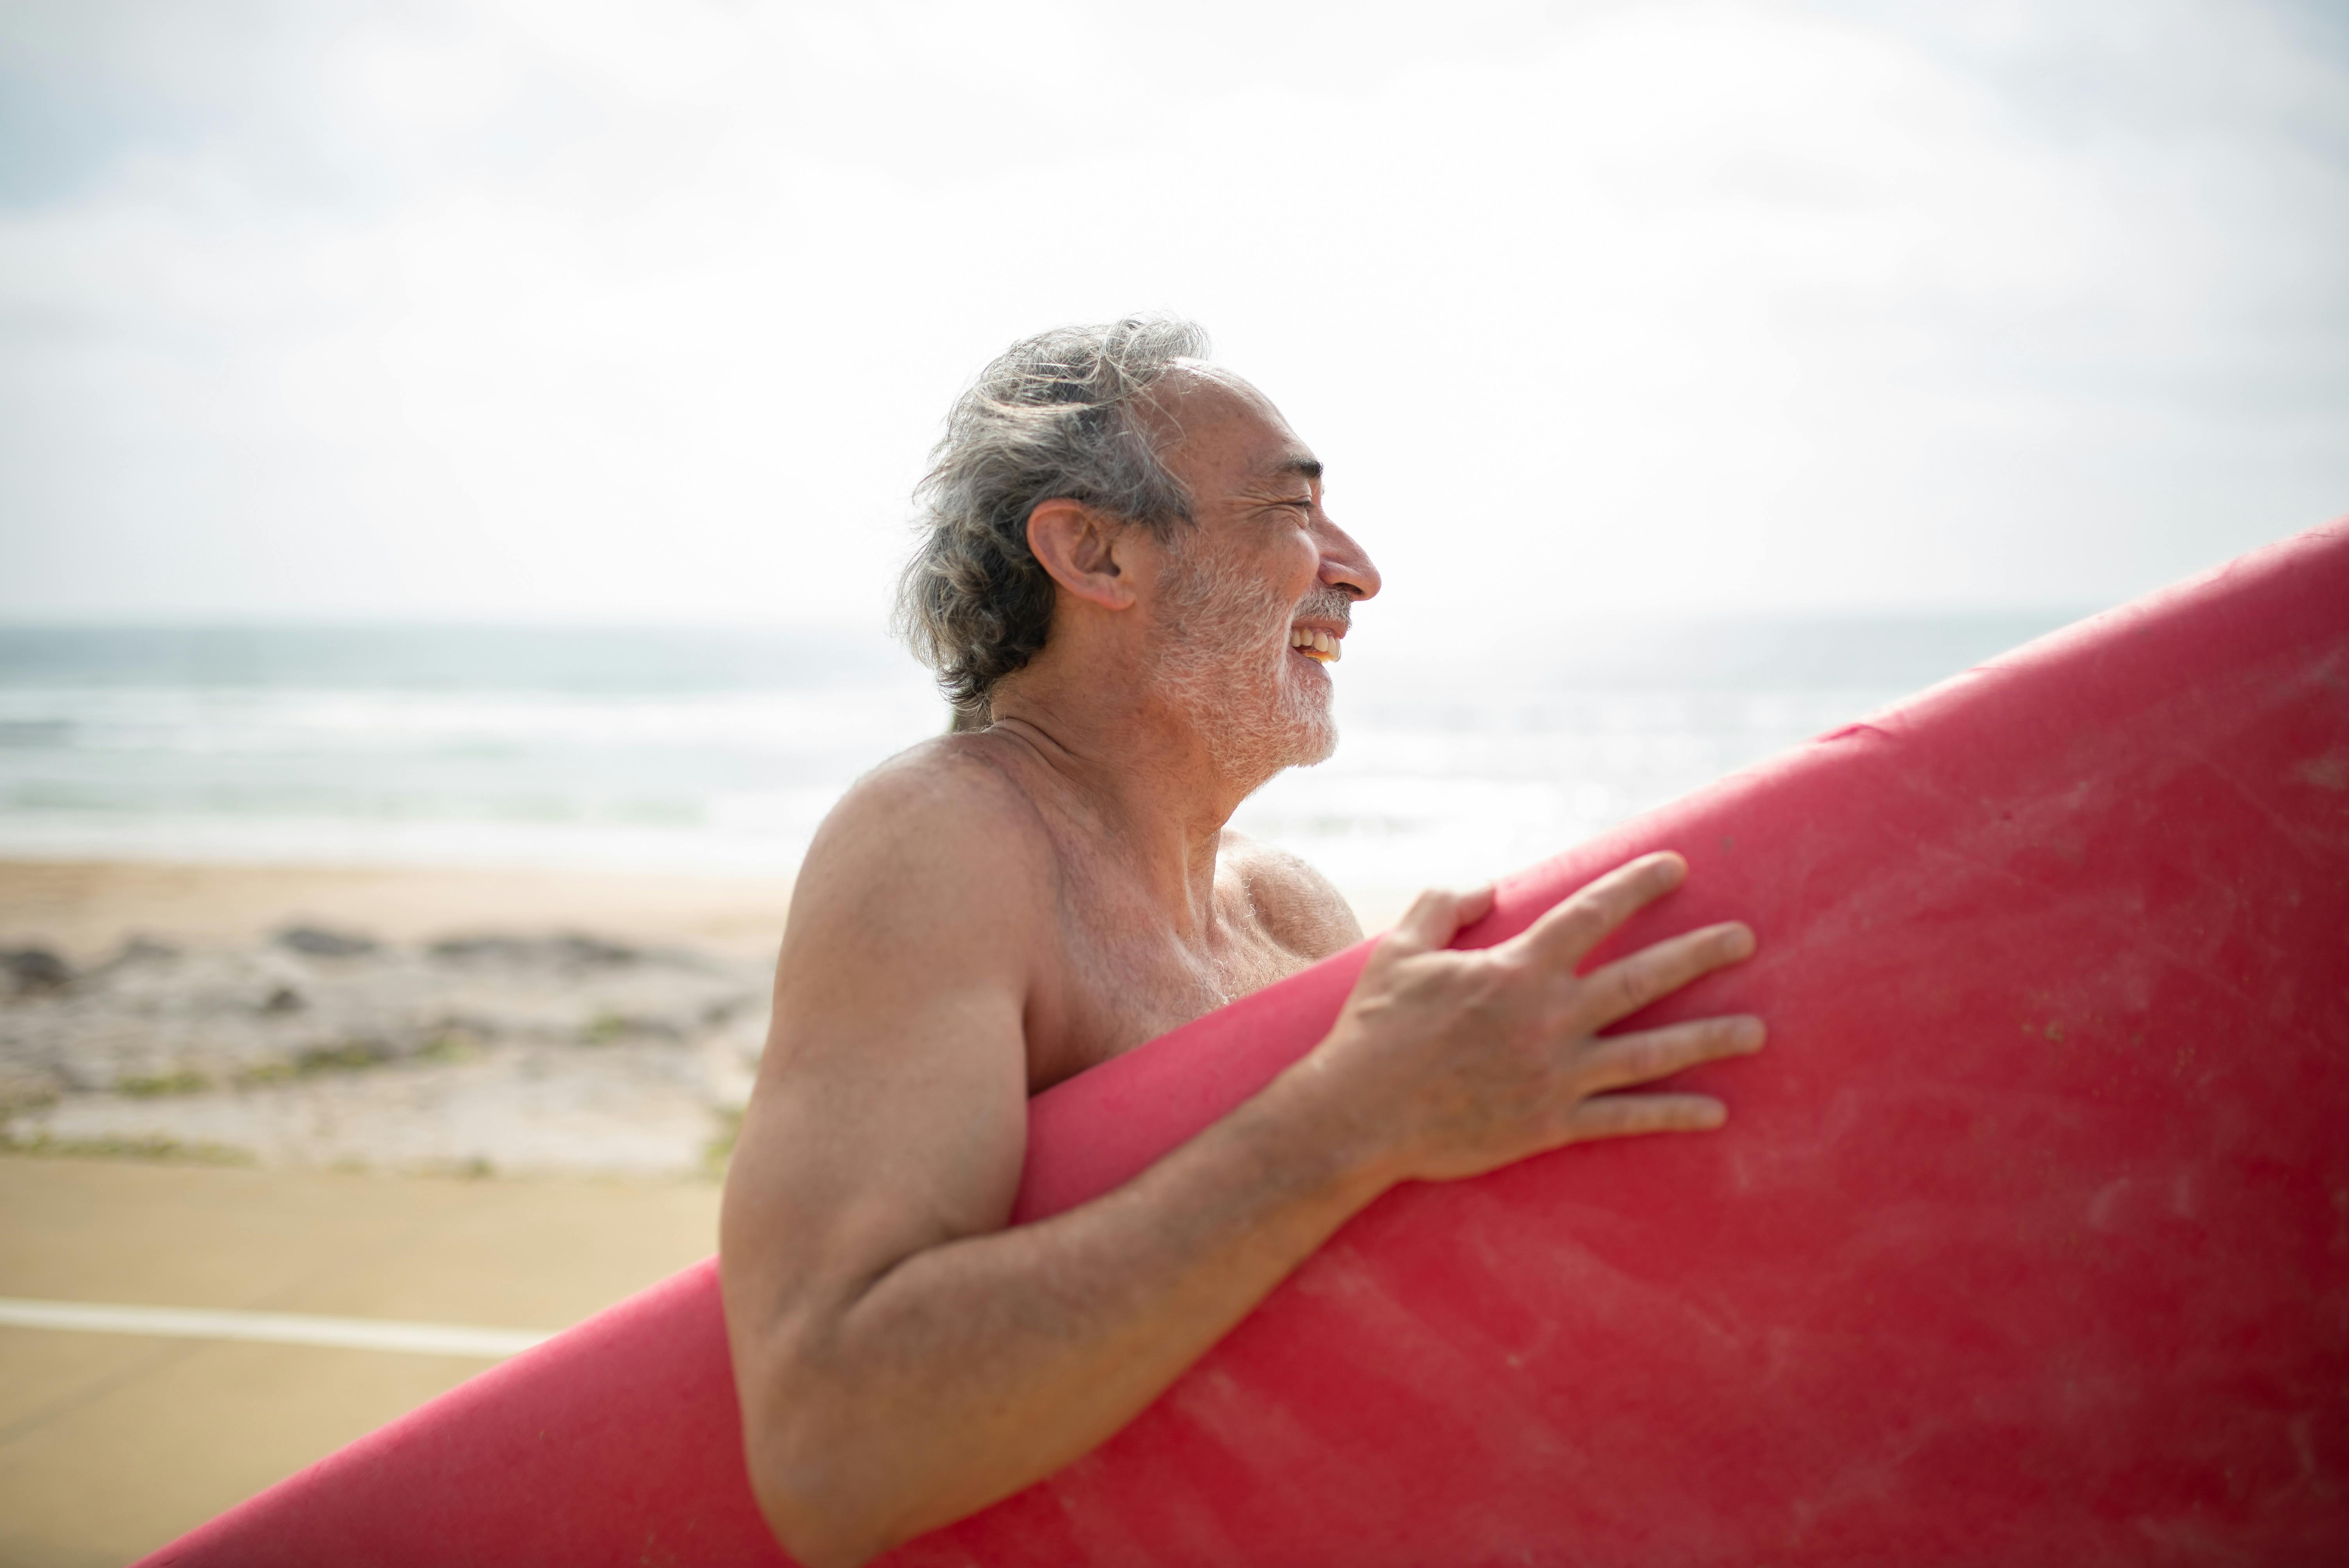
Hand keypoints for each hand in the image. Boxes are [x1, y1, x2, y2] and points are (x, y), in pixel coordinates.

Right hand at [1300, 851, 1761, 1184]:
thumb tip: (1488, 887)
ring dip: (1708, 1039)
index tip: (1676, 868)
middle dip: (1700, 955)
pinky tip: (1715, 1111)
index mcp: (1516, 970)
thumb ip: (1443, 906)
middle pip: (1642, 979)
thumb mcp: (1399, 950)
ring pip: (1650, 1052)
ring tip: (1757, 1030)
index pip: (1591, 914)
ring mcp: (1555, 1075)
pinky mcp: (1550, 1124)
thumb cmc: (1375, 1030)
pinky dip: (1672, 1115)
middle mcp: (1548, 1018)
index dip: (1636, 886)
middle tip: (1745, 940)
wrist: (1358, 1117)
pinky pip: (1625, 1118)